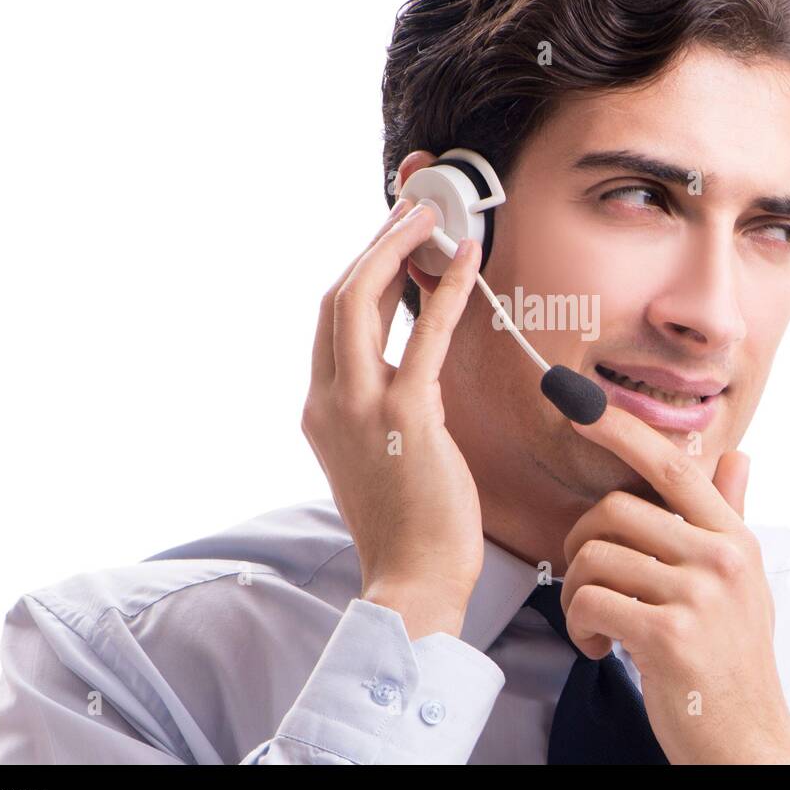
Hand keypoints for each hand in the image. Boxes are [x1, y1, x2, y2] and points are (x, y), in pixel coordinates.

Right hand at [302, 197, 484, 637]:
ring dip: (396, 249)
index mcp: (319, 409)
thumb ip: (378, 407)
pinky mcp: (404, 416)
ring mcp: (359, 406)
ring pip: (361, 299)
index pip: (330, 321)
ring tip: (430, 217)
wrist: (411, 579)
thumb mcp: (376, 456)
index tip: (392, 240)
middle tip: (411, 210)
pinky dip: (448, 290)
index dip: (361, 271)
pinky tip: (470, 260)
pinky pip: (425, 335)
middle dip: (373, 245)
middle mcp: (327, 400)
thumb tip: (405, 364)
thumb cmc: (407, 523)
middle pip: (336, 296)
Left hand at [559, 405, 789, 763]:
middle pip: (615, 509)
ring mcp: (698, 596)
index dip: (619, 428)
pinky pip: (591, 601)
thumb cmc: (733, 658)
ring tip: (596, 623)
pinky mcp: (670, 636)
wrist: (747, 740)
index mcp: (733, 537)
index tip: (577, 401)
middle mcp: (720, 557)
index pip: (671, 464)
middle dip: (581, 543)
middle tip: (587, 581)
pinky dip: (578, 626)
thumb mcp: (744, 581)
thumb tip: (738, 455)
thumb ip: (731, 515)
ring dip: (576, 594)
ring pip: (594, 557)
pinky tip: (598, 646)